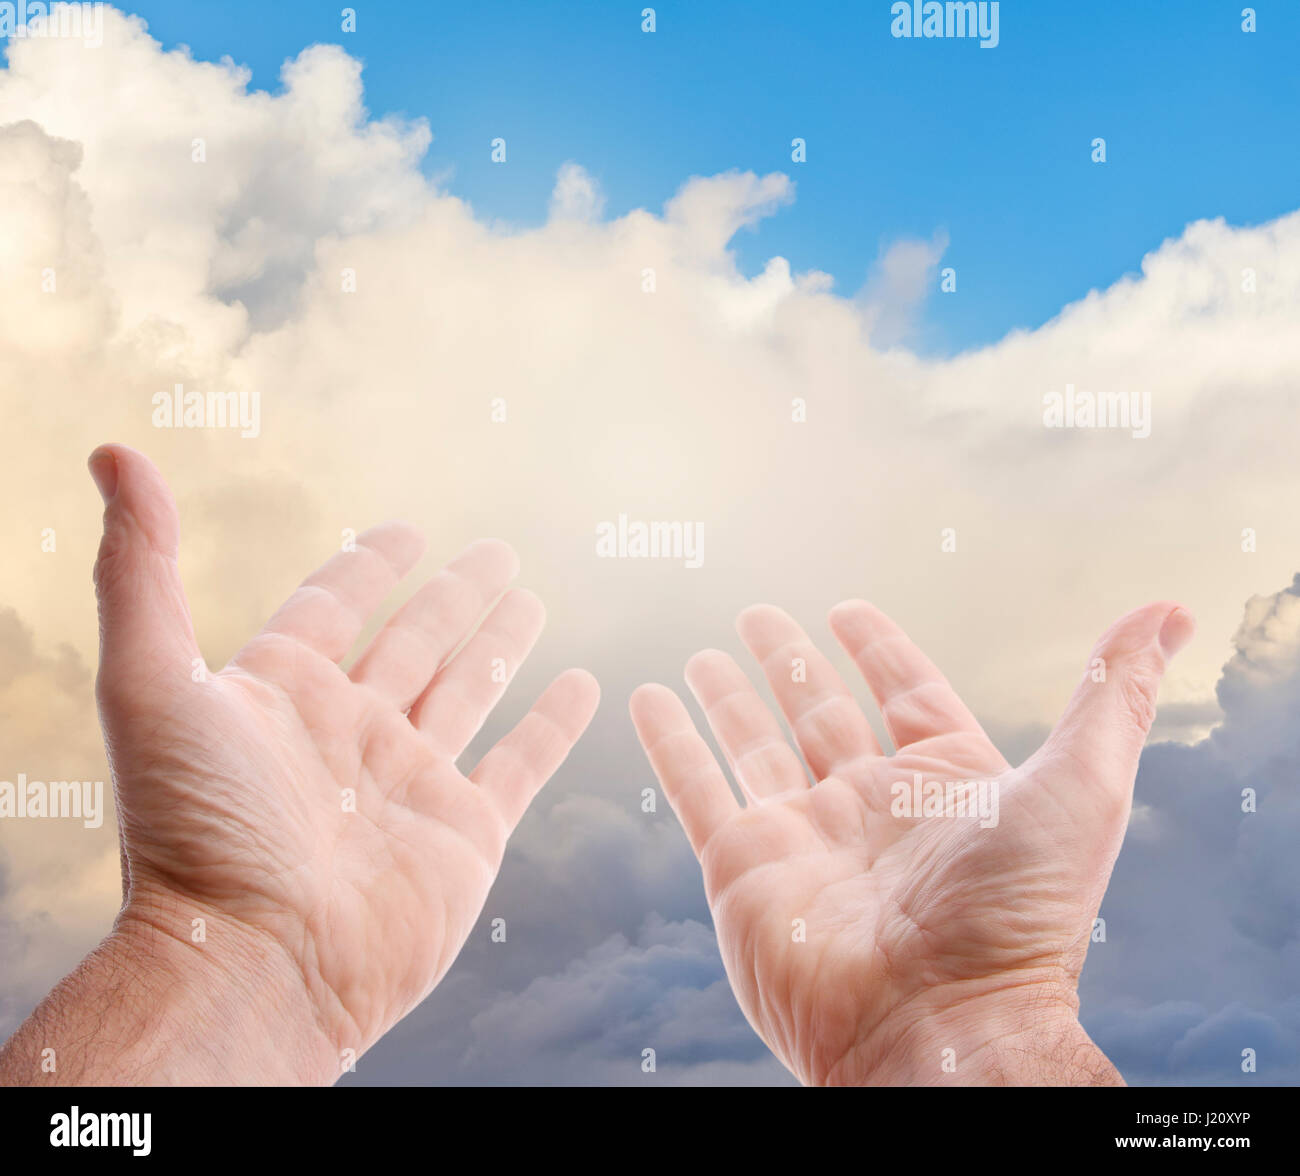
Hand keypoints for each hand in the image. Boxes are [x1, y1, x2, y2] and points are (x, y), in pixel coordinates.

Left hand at [1, 443, 597, 1084]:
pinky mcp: (465, 831)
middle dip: (455, 593)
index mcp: (284, 691)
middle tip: (497, 549)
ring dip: (501, 643)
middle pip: (416, 639)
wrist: (255, 964)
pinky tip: (582, 688)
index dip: (368, 564)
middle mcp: (350, 729)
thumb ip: (141, 570)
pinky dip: (554, 726)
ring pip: (469, 690)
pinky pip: (522, 764)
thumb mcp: (152, 683)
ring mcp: (411, 780)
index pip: (336, 605)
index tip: (403, 529)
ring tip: (531, 597)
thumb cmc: (193, 833)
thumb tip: (117, 451)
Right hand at [630, 598, 1192, 1085]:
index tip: (848, 611)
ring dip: (726, 697)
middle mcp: (869, 805)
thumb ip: (1112, 693)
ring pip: (752, 743)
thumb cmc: (1019, 919)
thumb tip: (1170, 609)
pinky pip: (694, 787)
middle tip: (758, 615)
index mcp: (944, 783)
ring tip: (702, 655)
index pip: (905, 691)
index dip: (879, 649)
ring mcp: (802, 834)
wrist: (940, 1029)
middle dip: (789, 662)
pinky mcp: (741, 866)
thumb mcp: (1083, 786)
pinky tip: (649, 698)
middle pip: (818, 711)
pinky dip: (669, 742)